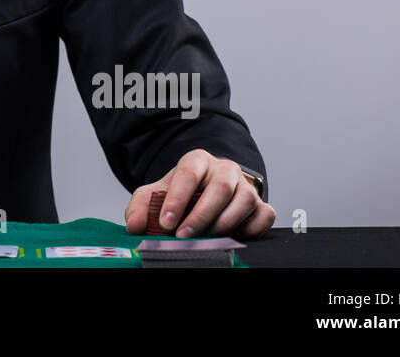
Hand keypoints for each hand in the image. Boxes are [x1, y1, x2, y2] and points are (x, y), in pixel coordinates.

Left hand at [123, 149, 274, 239]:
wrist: (205, 194)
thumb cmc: (180, 194)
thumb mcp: (155, 196)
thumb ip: (141, 207)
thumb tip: (135, 226)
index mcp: (197, 160)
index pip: (189, 173)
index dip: (177, 198)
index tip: (165, 222)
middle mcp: (225, 169)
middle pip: (220, 186)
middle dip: (201, 214)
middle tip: (184, 236)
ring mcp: (246, 186)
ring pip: (244, 200)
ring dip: (224, 223)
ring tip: (205, 239)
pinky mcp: (261, 204)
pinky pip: (265, 214)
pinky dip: (253, 228)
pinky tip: (235, 237)